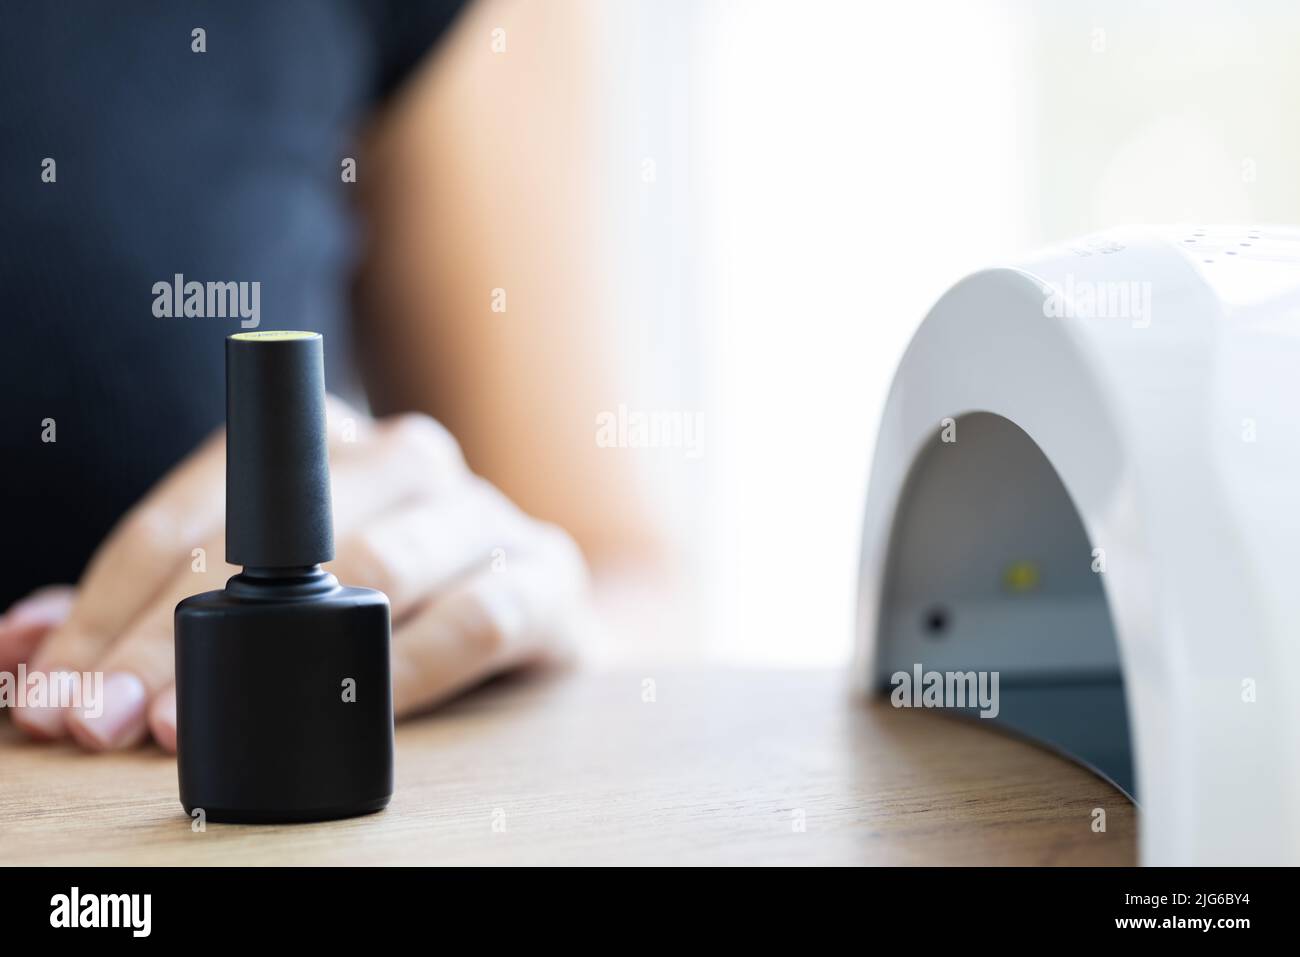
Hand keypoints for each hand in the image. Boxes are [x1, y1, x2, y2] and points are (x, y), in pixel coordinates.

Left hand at [0, 398, 589, 750]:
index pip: (202, 505)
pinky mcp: (547, 575)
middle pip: (279, 535)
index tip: (57, 687)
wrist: (535, 607)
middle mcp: (406, 457)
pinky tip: (360, 714)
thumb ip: (147, 613)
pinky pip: (476, 618)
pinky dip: (409, 668)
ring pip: (378, 563)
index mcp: (327, 439)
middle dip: (177, 634)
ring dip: (287, 657)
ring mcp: (484, 510)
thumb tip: (17, 652)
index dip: (114, 601)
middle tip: (110, 720)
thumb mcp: (266, 590)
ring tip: (208, 726)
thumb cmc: (385, 596)